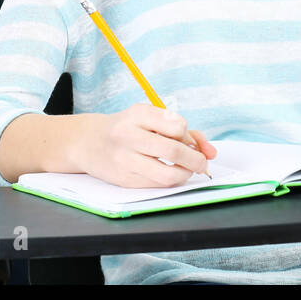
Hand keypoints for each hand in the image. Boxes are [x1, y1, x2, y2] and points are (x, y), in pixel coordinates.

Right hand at [76, 104, 216, 187]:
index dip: (189, 136)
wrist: (89, 142)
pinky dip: (170, 181)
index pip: (177, 126)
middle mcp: (128, 136)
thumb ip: (182, 129)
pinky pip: (156, 185)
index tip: (188, 140)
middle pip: (174, 152)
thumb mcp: (150, 117)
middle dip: (196, 160)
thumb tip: (211, 151)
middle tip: (202, 163)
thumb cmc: (128, 127)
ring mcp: (124, 160)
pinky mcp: (123, 179)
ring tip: (187, 169)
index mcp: (138, 114)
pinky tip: (169, 174)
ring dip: (185, 174)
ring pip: (167, 175)